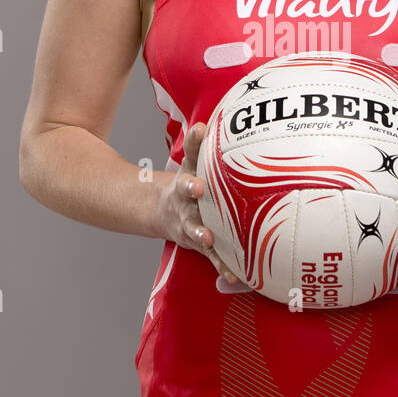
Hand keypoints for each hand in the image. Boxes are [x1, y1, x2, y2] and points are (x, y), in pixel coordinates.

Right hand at [161, 121, 240, 284]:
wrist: (164, 212)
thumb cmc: (190, 182)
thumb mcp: (193, 163)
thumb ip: (201, 145)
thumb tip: (207, 121)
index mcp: (187, 177)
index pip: (190, 153)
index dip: (194, 142)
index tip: (200, 129)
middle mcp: (185, 200)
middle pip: (186, 193)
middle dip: (191, 190)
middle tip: (198, 187)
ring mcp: (190, 223)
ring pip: (195, 228)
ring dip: (202, 233)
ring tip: (210, 239)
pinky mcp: (199, 244)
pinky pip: (212, 256)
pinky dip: (222, 266)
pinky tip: (233, 275)